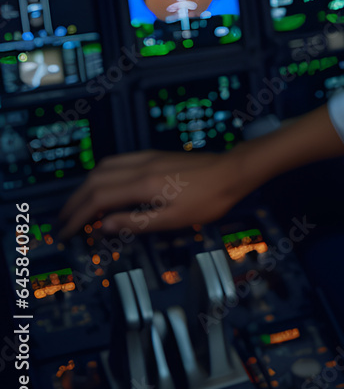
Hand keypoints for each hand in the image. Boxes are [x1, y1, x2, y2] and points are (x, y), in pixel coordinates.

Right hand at [57, 148, 251, 238]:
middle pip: (94, 181)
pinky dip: (101, 174)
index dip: (77, 218)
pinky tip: (102, 184)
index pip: (98, 200)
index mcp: (144, 184)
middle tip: (63, 222)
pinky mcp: (155, 155)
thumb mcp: (174, 219)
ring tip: (78, 206)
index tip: (66, 233)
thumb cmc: (209, 199)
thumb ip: (136, 222)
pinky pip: (118, 160)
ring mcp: (148, 157)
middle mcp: (141, 166)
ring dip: (85, 186)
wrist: (234, 172)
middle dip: (74, 202)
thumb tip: (103, 226)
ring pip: (104, 167)